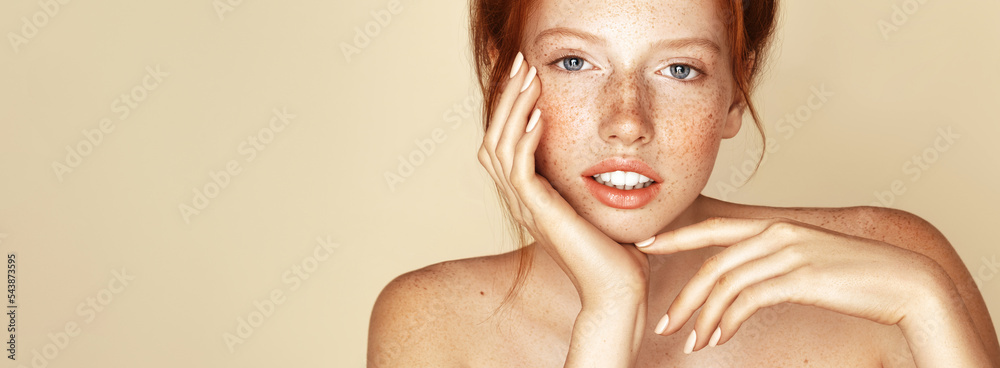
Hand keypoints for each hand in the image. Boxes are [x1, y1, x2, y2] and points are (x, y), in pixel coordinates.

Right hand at [477, 51, 648, 305]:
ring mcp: (528, 209)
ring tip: (529, 78)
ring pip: (499, 149)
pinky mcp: (541, 215)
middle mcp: (522, 201)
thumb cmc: (618, 253)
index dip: (510, 108)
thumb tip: (614, 155)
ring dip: (513, 109)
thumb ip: (593, 180)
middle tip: (521, 63)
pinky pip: (519, 170)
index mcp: (532, 197)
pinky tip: (539, 116)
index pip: (504, 144)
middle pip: (492, 139)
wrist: (619, 292)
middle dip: (506, 98)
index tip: (528, 76)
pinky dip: (525, 140)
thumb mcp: (601, 204)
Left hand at [636, 216, 947, 352]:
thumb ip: (775, 263)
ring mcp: (788, 254)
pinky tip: (718, 339)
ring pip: (726, 285)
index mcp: (776, 227)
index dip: (676, 237)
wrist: (906, 282)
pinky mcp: (800, 277)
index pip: (714, 229)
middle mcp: (777, 234)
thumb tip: (746, 282)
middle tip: (663, 323)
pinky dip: (727, 322)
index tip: (646, 245)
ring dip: (703, 318)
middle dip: (684, 296)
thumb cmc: (857, 276)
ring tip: (691, 342)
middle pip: (712, 264)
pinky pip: (748, 300)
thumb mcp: (808, 261)